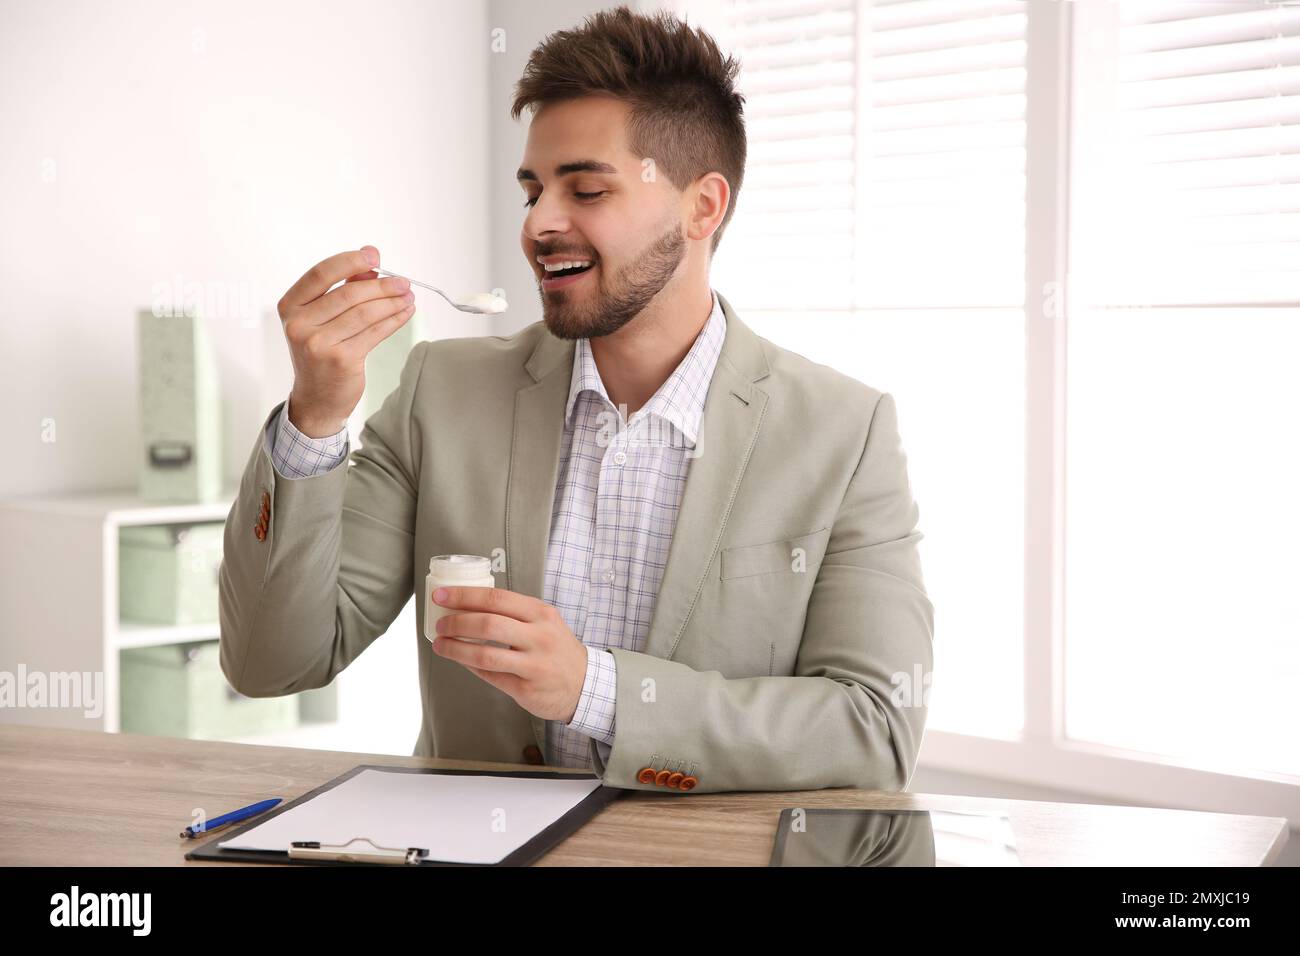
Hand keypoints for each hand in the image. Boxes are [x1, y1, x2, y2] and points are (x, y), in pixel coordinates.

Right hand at [278, 246, 415, 437]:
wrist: (316, 398)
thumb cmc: (321, 351)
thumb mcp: (322, 317)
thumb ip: (343, 287)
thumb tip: (370, 259)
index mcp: (290, 307)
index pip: (320, 274)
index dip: (350, 261)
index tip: (374, 256)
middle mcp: (299, 324)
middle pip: (348, 294)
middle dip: (381, 285)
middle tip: (403, 281)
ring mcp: (319, 344)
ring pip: (364, 313)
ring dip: (392, 302)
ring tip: (408, 296)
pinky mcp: (341, 360)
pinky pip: (375, 333)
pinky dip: (394, 320)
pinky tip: (405, 312)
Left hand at [429, 586, 587, 722]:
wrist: (584, 683)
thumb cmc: (556, 648)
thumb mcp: (544, 622)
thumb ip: (514, 614)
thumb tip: (468, 607)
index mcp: (541, 613)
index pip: (497, 598)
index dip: (464, 596)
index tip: (441, 595)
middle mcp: (540, 636)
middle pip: (488, 624)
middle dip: (456, 623)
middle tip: (440, 624)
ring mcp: (535, 664)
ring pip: (485, 654)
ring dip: (456, 649)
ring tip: (440, 645)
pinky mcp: (527, 688)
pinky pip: (490, 676)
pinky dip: (470, 667)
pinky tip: (461, 661)